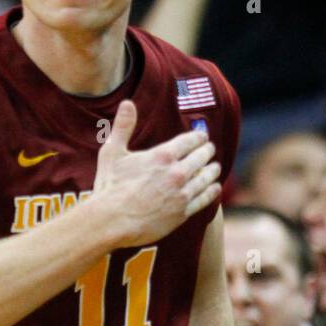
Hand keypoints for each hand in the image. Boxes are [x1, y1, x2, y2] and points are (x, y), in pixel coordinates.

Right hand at [93, 100, 221, 246]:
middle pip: (201, 157)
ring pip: (206, 178)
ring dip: (213, 170)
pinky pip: (204, 199)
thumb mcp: (113, 152)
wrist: (112, 222)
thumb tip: (127, 103)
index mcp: (162, 155)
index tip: (202, 136)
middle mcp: (177, 173)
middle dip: (207, 151)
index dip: (199, 136)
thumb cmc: (110, 187)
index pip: (190, 140)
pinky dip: (212, 192)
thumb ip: (123, 126)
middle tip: (210, 149)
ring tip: (216, 167)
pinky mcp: (182, 213)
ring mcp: (181, 194)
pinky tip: (215, 188)